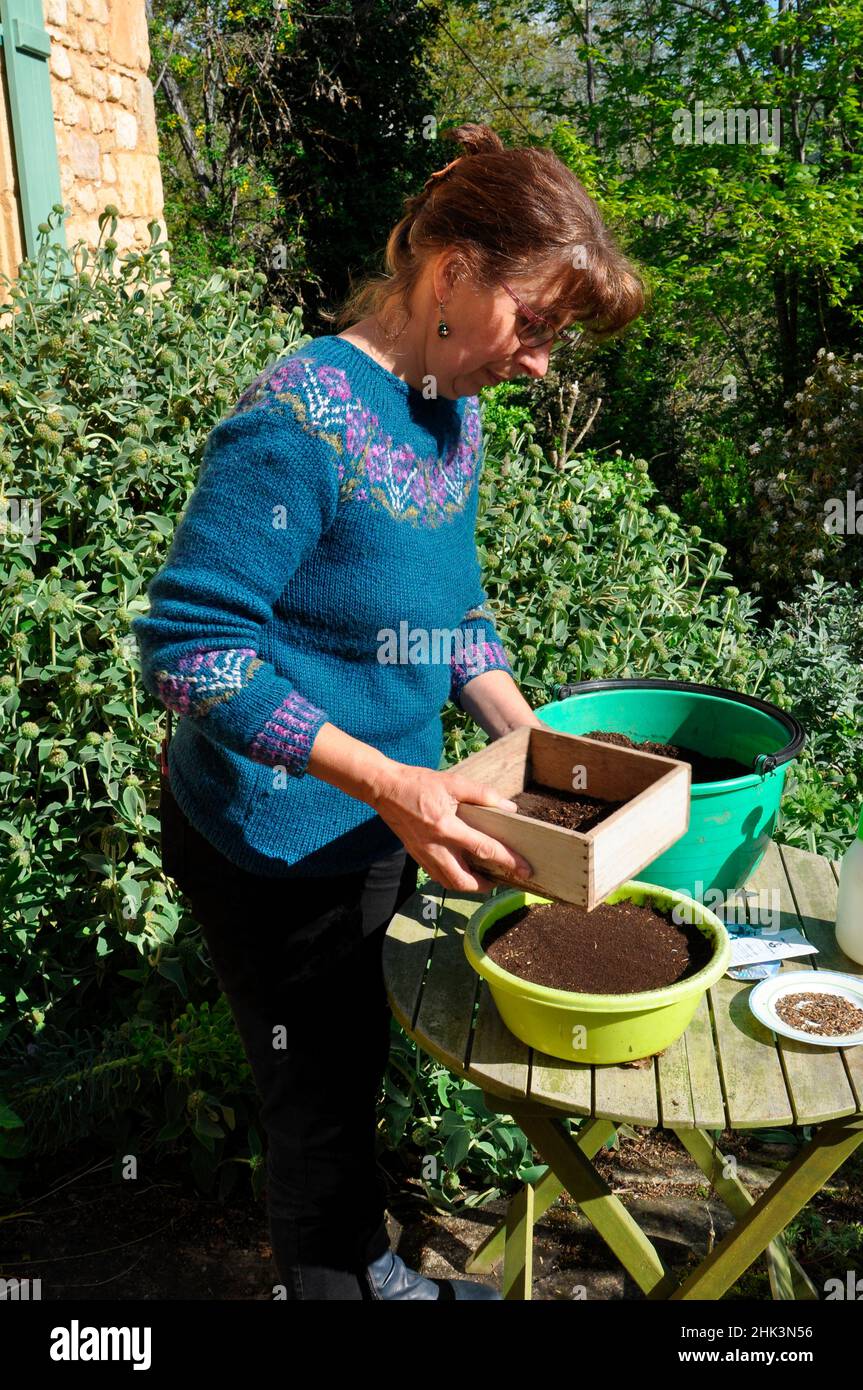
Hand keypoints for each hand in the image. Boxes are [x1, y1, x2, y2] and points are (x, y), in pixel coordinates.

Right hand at [370, 762, 533, 893]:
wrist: (385, 789)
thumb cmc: (419, 783)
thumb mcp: (454, 782)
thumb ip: (483, 795)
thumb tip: (509, 808)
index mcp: (446, 827)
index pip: (484, 850)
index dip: (508, 861)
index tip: (525, 870)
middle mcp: (435, 846)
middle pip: (465, 880)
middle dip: (486, 885)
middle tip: (501, 879)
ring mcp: (423, 854)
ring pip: (449, 883)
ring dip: (469, 885)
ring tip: (484, 877)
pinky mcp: (416, 856)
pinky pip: (437, 876)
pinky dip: (453, 878)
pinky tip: (462, 869)